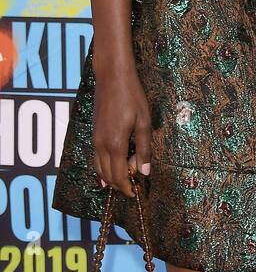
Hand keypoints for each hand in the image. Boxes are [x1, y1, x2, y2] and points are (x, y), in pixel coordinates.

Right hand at [92, 67, 151, 196]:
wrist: (112, 77)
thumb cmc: (132, 97)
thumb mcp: (144, 122)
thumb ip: (144, 148)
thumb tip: (145, 171)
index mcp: (115, 144)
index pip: (118, 176)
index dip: (127, 188)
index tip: (136, 194)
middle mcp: (101, 145)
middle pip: (107, 176)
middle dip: (119, 185)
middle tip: (134, 188)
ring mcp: (95, 140)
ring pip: (99, 169)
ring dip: (111, 179)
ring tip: (125, 181)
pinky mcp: (94, 134)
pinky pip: (96, 159)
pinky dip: (103, 169)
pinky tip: (110, 170)